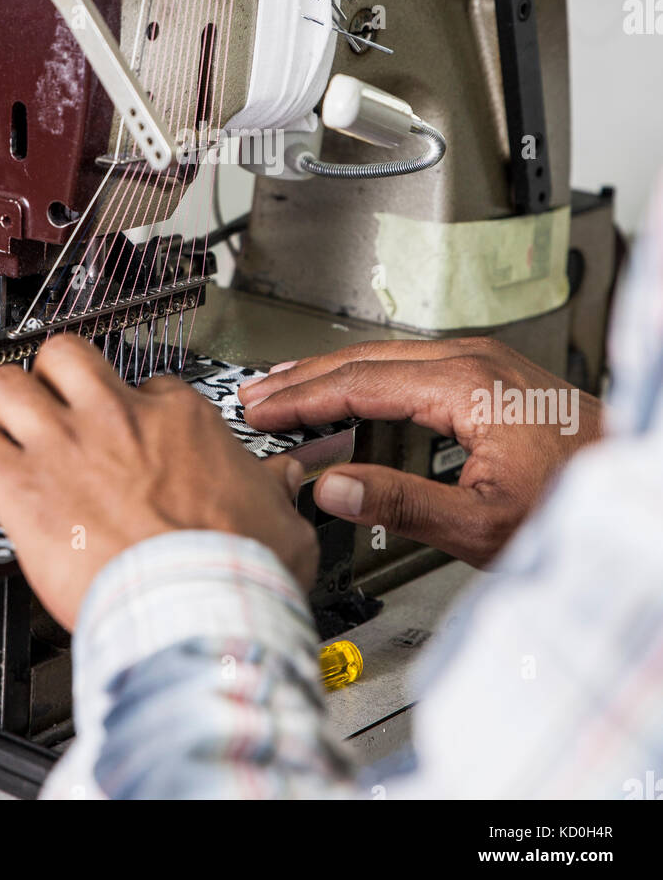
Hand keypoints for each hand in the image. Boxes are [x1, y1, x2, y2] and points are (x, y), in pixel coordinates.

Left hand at [0, 337, 316, 630]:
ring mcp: (67, 445)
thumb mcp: (279, 517)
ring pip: (8, 384)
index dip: (132, 406)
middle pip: (66, 356)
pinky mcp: (25, 487)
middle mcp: (117, 417)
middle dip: (51, 374)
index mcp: (178, 419)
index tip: (126, 430)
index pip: (146, 385)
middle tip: (47, 399)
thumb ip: (275, 491)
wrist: (199, 603)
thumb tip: (287, 482)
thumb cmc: (235, 566)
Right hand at [238, 337, 602, 567]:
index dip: (302, 397)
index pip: (358, 382)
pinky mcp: (493, 375)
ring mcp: (485, 363)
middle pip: (366, 357)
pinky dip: (370, 377)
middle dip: (305, 376)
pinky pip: (414, 364)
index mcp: (464, 385)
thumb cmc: (575, 502)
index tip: (259, 409)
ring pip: (389, 357)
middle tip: (255, 392)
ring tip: (289, 389)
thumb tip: (332, 488)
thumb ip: (401, 503)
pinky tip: (354, 392)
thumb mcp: (482, 522)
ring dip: (334, 373)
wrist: (633, 478)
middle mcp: (473, 360)